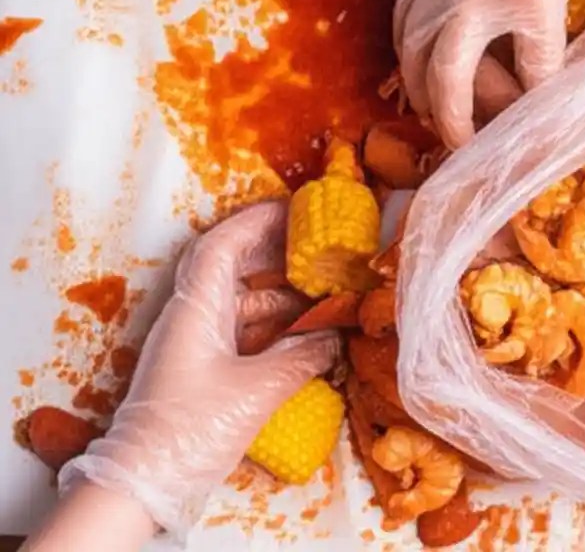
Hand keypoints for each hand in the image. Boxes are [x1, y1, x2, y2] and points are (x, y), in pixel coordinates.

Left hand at [58, 203, 339, 535]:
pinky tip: (303, 334)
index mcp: (195, 311)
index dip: (257, 221)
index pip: (222, 245)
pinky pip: (240, 331)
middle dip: (271, 250)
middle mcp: (190, 319)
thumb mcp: (257, 391)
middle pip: (229, 266)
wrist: (143, 481)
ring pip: (238, 301)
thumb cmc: (189, 431)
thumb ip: (302, 357)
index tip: (292, 209)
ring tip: (320, 290)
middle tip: (313, 242)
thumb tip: (334, 337)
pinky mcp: (201, 369)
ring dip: (277, 292)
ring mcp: (194, 344)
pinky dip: (272, 325)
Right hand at [395, 0, 584, 147]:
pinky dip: (407, 54)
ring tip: (440, 118)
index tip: (547, 134)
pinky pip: (401, 22)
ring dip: (426, 96)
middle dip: (460, 126)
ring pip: (416, 57)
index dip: (541, 112)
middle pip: (454, 83)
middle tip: (470, 150)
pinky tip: (419, 67)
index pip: (534, 76)